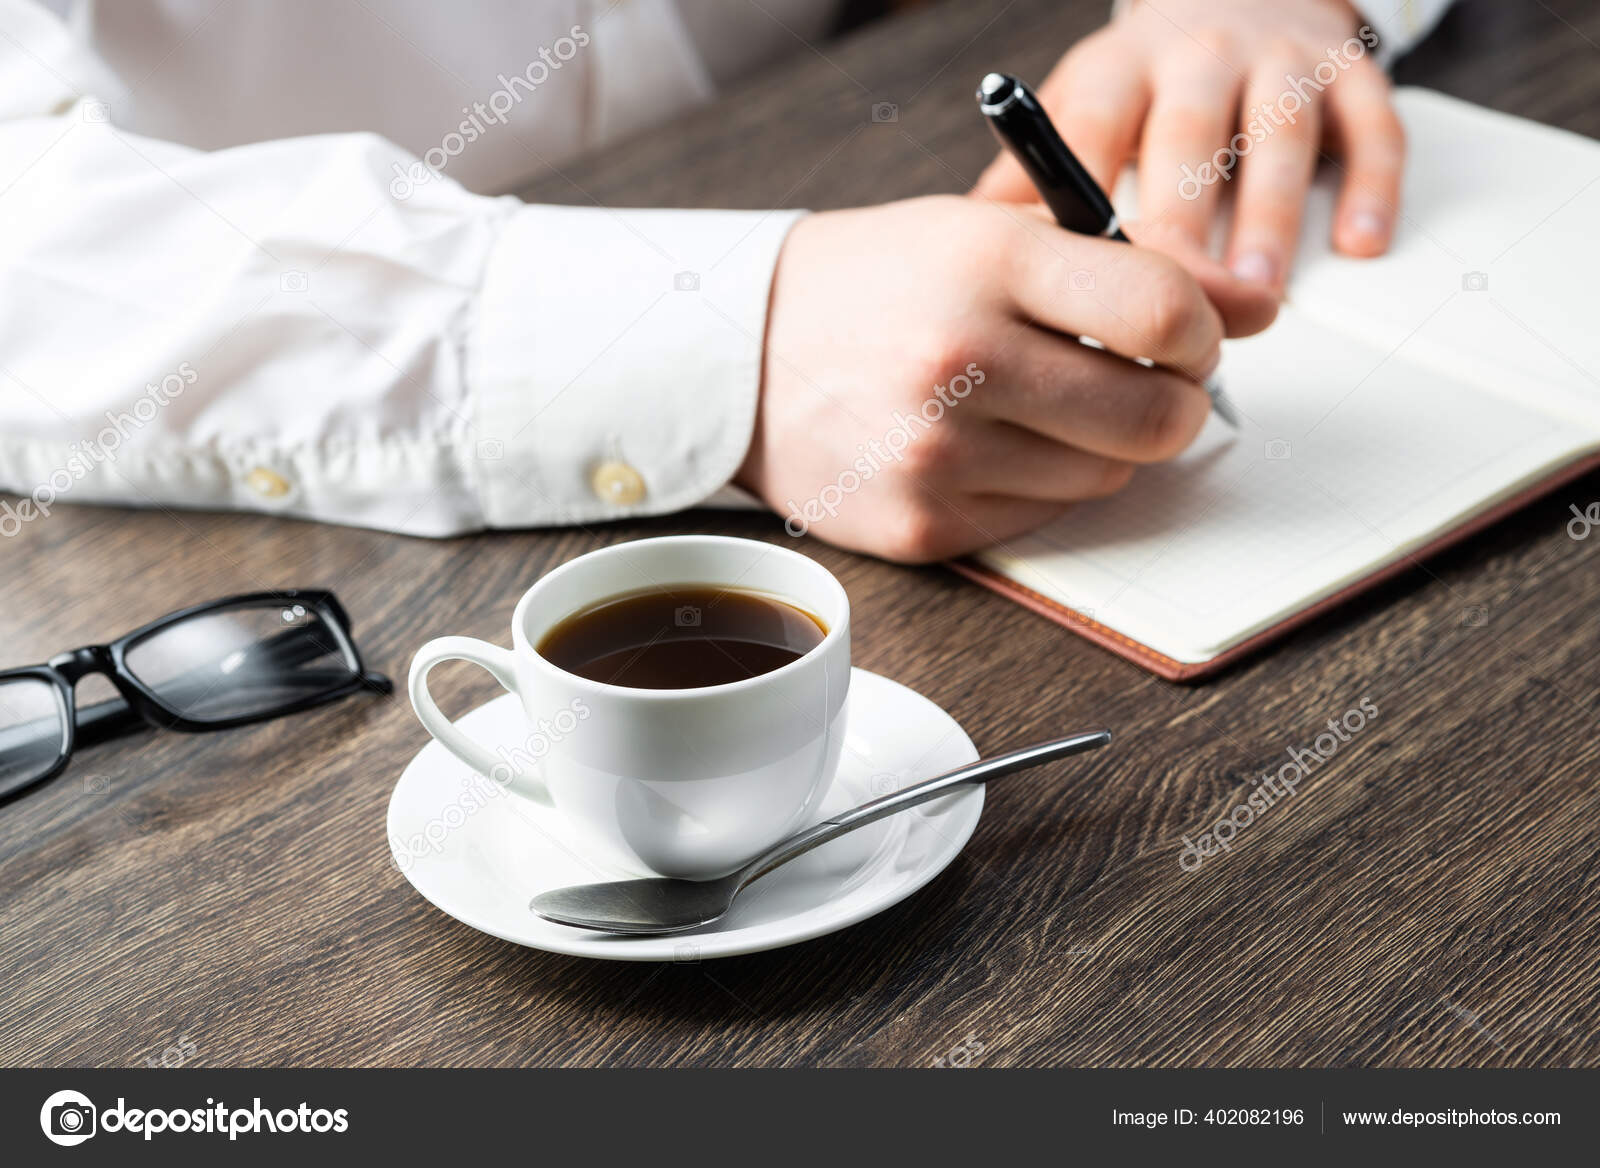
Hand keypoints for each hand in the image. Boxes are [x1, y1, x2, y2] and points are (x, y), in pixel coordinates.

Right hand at [736, 196, 1275, 562]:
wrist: (740, 356)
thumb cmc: (876, 284)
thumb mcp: (990, 235)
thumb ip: (1131, 268)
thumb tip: (1257, 312)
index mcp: (985, 265)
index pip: (1163, 314)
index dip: (1201, 331)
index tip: (1183, 335)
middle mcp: (959, 362)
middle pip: (1155, 417)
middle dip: (1174, 402)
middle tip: (1143, 382)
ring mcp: (938, 456)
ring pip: (1108, 476)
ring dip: (1103, 445)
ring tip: (1040, 406)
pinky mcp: (924, 528)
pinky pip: (1046, 518)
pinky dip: (1041, 485)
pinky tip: (990, 445)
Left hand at [975, 0, 1403, 293]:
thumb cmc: (1147, 81)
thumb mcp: (1077, 109)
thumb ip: (1025, 182)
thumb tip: (960, 256)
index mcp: (1119, 70)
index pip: (1096, 134)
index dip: (1092, 204)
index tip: (1085, 276)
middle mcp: (1198, 57)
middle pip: (1187, 140)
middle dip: (1183, 225)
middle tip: (1178, 304)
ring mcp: (1278, 61)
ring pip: (1278, 136)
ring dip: (1271, 218)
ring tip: (1258, 293)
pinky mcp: (1350, 74)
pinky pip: (1371, 125)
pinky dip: (1371, 186)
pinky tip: (1360, 245)